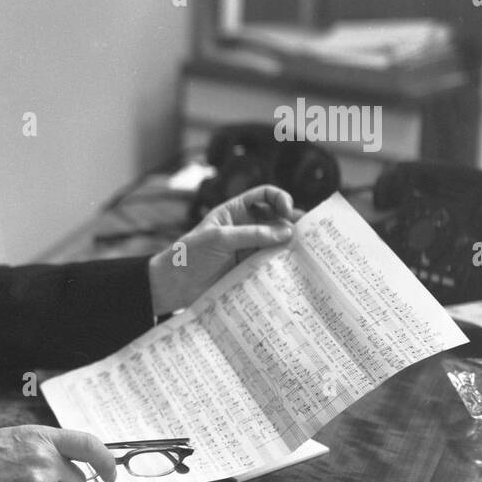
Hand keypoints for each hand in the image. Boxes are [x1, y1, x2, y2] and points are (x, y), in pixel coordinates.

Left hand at [148, 184, 302, 314]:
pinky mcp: (249, 267)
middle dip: (293, 223)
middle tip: (308, 234)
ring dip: (291, 245)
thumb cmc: (190, 255)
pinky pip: (271, 262)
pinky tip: (293, 267)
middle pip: (277, 218)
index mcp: (235, 211)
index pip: (264, 195)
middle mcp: (245, 227)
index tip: (288, 211)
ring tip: (306, 252)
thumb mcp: (220, 239)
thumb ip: (252, 234)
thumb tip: (287, 232)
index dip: (280, 198)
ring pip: (277, 241)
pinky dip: (283, 263)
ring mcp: (248, 248)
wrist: (173, 285)